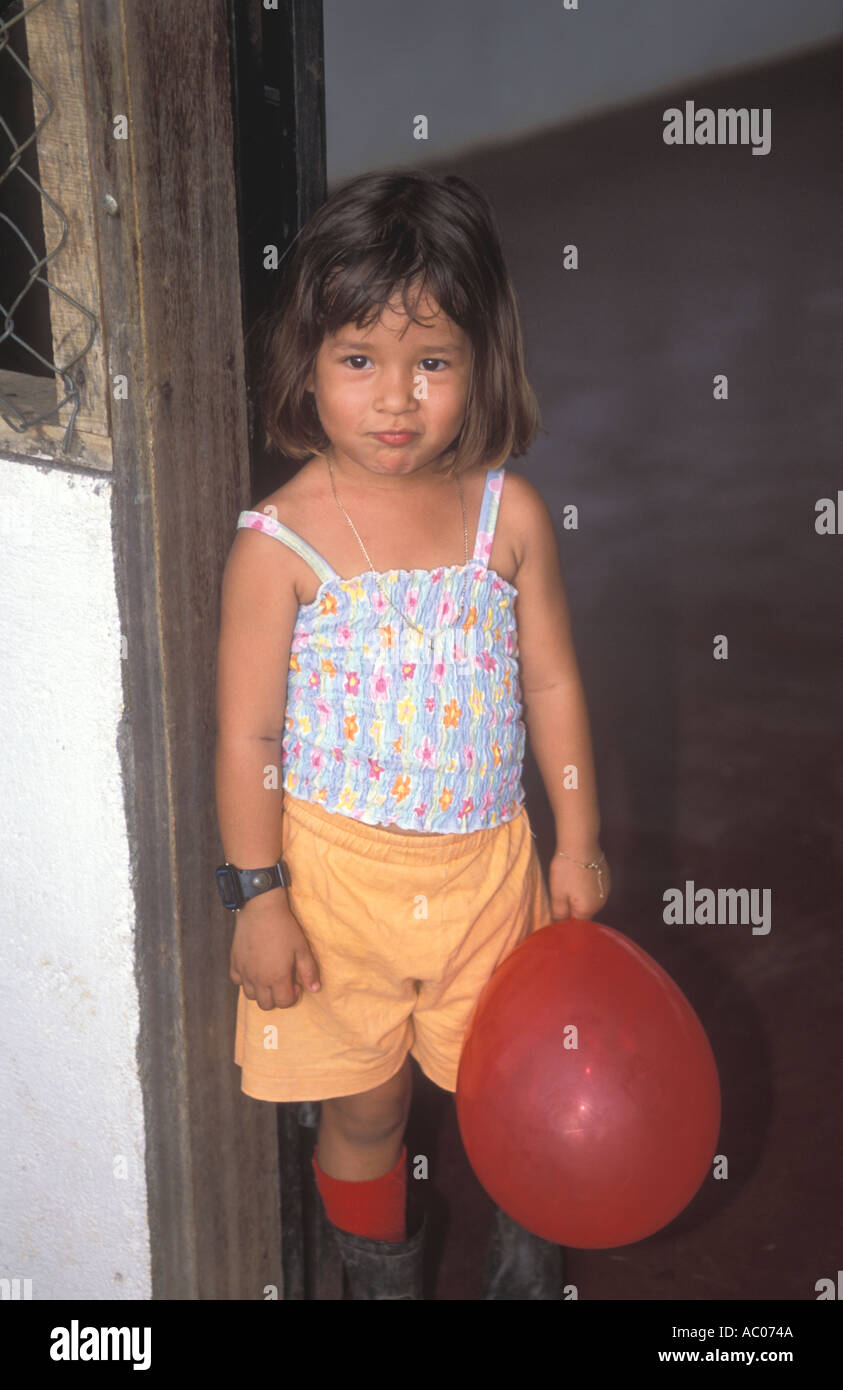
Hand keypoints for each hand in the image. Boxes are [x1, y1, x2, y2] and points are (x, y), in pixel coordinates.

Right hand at [230, 891, 321, 1010]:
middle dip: (277, 998)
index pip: (283, 1002)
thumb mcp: (302, 948)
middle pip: (266, 1004)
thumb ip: (309, 971)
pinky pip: (238, 981)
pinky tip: (254, 970)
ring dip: (261, 992)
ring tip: (269, 977)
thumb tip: (315, 989)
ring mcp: (244, 972)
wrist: (261, 909)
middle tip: (283, 982)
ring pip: (250, 996)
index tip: (296, 984)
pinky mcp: (234, 962)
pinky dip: (245, 981)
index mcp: (276, 977)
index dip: (293, 997)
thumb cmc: (284, 928)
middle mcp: (258, 979)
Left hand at [548, 847, 610, 921]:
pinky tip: (577, 873)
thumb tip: (560, 924)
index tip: (559, 910)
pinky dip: (586, 884)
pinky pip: (594, 887)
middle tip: (561, 892)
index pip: (578, 924)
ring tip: (569, 880)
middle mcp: (601, 901)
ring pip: (590, 898)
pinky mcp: (605, 876)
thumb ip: (559, 913)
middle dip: (573, 906)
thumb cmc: (567, 869)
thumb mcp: (557, 894)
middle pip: (585, 911)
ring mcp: (605, 888)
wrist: (580, 844)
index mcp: (588, 909)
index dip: (567, 919)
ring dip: (580, 894)